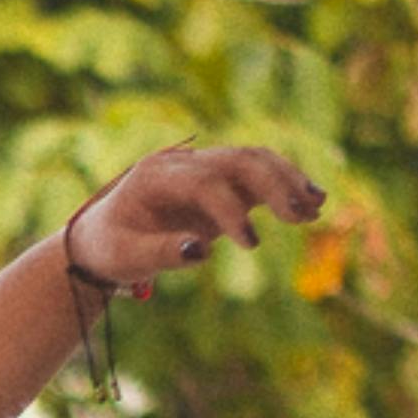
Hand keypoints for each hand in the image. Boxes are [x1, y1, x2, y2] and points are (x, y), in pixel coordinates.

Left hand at [68, 145, 324, 297]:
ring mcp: (203, 170)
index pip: (204, 182)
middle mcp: (184, 164)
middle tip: (302, 214)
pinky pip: (257, 176)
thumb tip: (200, 251)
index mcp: (156, 176)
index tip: (250, 245)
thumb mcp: (125, 258)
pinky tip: (312, 204)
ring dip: (287, 180)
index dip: (230, 210)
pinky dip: (285, 186)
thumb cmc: (110, 249)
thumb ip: (160, 254)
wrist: (101, 239)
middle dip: (273, 183)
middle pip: (237, 160)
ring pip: (253, 162)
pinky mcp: (218, 184)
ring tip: (316, 206)